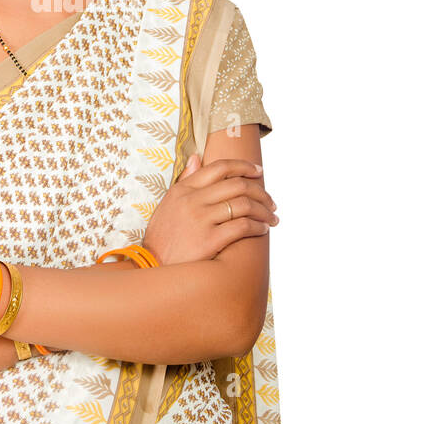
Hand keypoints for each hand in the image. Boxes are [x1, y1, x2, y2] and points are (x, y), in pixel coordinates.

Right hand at [141, 154, 276, 264]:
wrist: (152, 266)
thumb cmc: (163, 236)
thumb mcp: (168, 203)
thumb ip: (185, 180)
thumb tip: (197, 158)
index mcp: (183, 189)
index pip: (220, 168)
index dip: (244, 166)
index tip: (259, 172)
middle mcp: (192, 200)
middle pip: (237, 185)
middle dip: (260, 192)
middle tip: (271, 201)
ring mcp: (200, 219)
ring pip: (244, 205)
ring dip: (264, 210)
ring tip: (272, 217)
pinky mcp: (209, 240)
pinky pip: (242, 227)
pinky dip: (258, 226)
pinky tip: (262, 229)